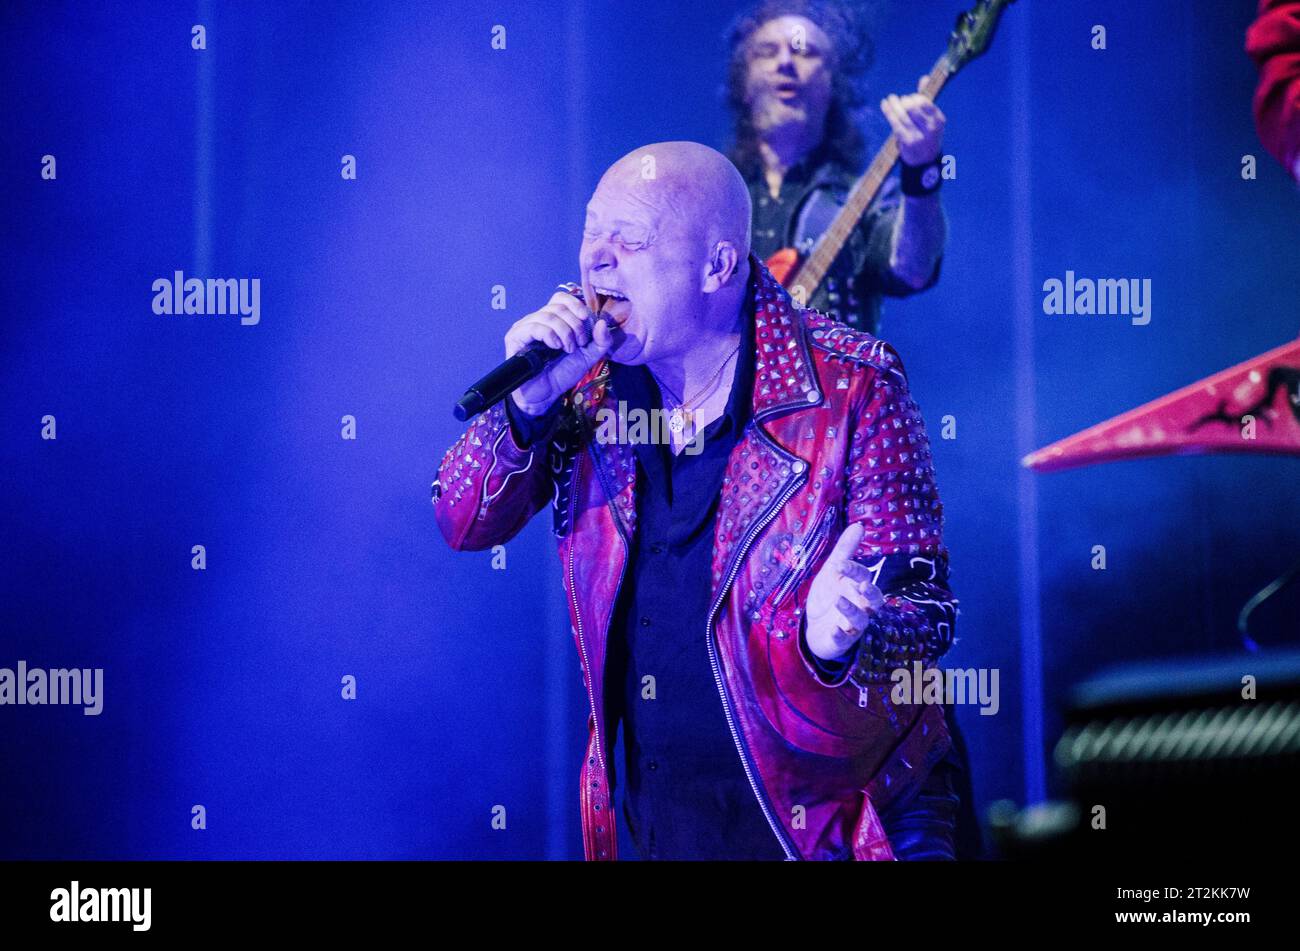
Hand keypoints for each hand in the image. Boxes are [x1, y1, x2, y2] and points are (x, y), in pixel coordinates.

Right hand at [504, 290, 616, 415]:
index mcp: (553, 320)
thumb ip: (600, 341)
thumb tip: (602, 322)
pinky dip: (550, 335)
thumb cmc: (562, 374)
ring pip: (548, 315)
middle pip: (558, 307)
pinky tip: (556, 347)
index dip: (575, 305)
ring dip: (565, 332)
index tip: (586, 320)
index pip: (561, 298)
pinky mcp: (515, 337)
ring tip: (568, 349)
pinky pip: (534, 326)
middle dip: (575, 325)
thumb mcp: (588, 356)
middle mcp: (537, 320)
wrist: (544, 395)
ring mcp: (525, 327)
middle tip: (579, 344)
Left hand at [804, 522, 885, 662]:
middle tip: (862, 586)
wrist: (814, 626)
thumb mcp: (833, 571)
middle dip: (871, 593)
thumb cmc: (829, 595)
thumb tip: (859, 525)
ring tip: (839, 601)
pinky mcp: (841, 640)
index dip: (853, 570)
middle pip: (874, 600)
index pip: (863, 576)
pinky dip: (840, 635)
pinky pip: (844, 639)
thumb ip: (845, 550)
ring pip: (860, 620)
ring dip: (851, 611)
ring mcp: (852, 624)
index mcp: (859, 587)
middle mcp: (861, 606)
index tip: (839, 564)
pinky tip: (833, 630)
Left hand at [880, 76, 945, 166]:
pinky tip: (884, 104)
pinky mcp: (906, 142)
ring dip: (894, 104)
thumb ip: (927, 98)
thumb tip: (924, 78)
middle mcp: (930, 129)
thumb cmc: (927, 134)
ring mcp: (918, 137)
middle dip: (904, 101)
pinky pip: (895, 123)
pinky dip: (888, 111)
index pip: (924, 103)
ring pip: (902, 115)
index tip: (909, 98)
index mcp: (938, 120)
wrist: (925, 161)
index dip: (915, 98)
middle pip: (912, 108)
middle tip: (900, 100)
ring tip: (890, 98)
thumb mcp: (931, 118)